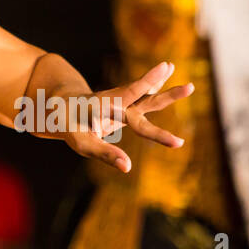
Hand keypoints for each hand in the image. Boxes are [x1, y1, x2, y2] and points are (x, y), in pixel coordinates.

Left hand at [62, 62, 193, 173]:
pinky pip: (141, 98)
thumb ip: (104, 153)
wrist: (57, 106)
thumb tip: (128, 168)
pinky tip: (163, 81)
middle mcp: (116, 101)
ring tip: (187, 84)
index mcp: (105, 105)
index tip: (163, 92)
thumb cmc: (68, 125)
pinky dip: (153, 88)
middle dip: (167, 96)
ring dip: (163, 88)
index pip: (130, 101)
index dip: (148, 97)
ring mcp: (120, 103)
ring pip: (145, 96)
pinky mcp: (122, 108)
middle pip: (145, 98)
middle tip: (191, 87)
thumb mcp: (81, 142)